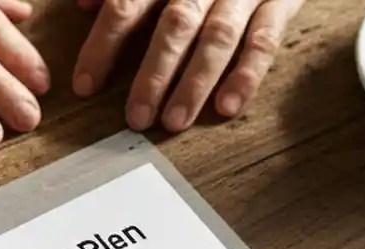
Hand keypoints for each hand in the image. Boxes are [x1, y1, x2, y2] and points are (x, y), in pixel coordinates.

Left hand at [73, 0, 302, 131]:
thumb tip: (84, 5)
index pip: (126, 5)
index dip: (103, 46)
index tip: (85, 86)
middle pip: (175, 26)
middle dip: (154, 74)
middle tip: (137, 117)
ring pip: (218, 38)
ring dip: (195, 82)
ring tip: (174, 121)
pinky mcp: (280, 2)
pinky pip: (264, 41)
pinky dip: (247, 75)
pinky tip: (228, 107)